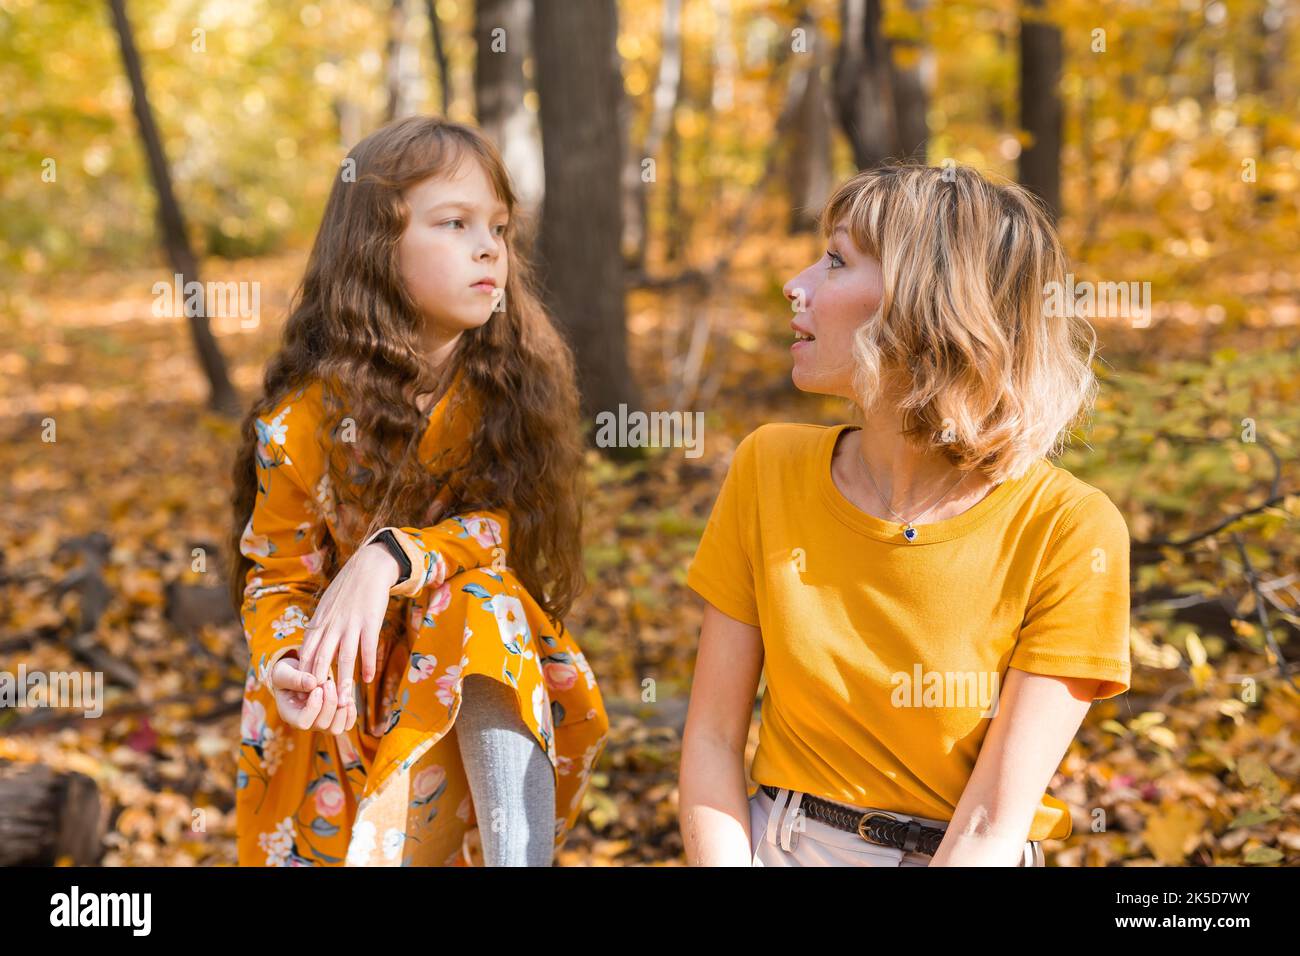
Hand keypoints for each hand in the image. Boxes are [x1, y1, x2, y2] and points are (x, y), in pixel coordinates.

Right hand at [268, 650, 354, 733]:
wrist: (298, 672)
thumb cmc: (287, 672)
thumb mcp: (283, 672)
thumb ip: (294, 678)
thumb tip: (312, 683)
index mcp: (290, 715)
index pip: (302, 722)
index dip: (313, 707)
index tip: (318, 688)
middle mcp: (306, 723)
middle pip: (322, 724)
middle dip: (329, 703)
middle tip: (329, 683)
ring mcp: (321, 722)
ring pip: (336, 729)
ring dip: (341, 708)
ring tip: (341, 689)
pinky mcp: (334, 717)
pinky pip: (346, 724)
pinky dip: (351, 712)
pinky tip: (348, 696)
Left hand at [297, 541, 402, 732]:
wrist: (368, 567)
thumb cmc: (347, 589)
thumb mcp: (325, 607)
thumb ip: (318, 629)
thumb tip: (310, 650)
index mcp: (319, 623)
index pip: (306, 654)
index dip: (304, 675)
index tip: (304, 694)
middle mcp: (331, 626)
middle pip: (321, 660)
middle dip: (320, 686)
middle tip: (320, 707)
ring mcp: (351, 624)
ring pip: (344, 658)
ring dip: (344, 682)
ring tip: (345, 702)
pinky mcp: (370, 621)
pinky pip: (368, 647)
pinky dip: (367, 665)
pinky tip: (368, 679)